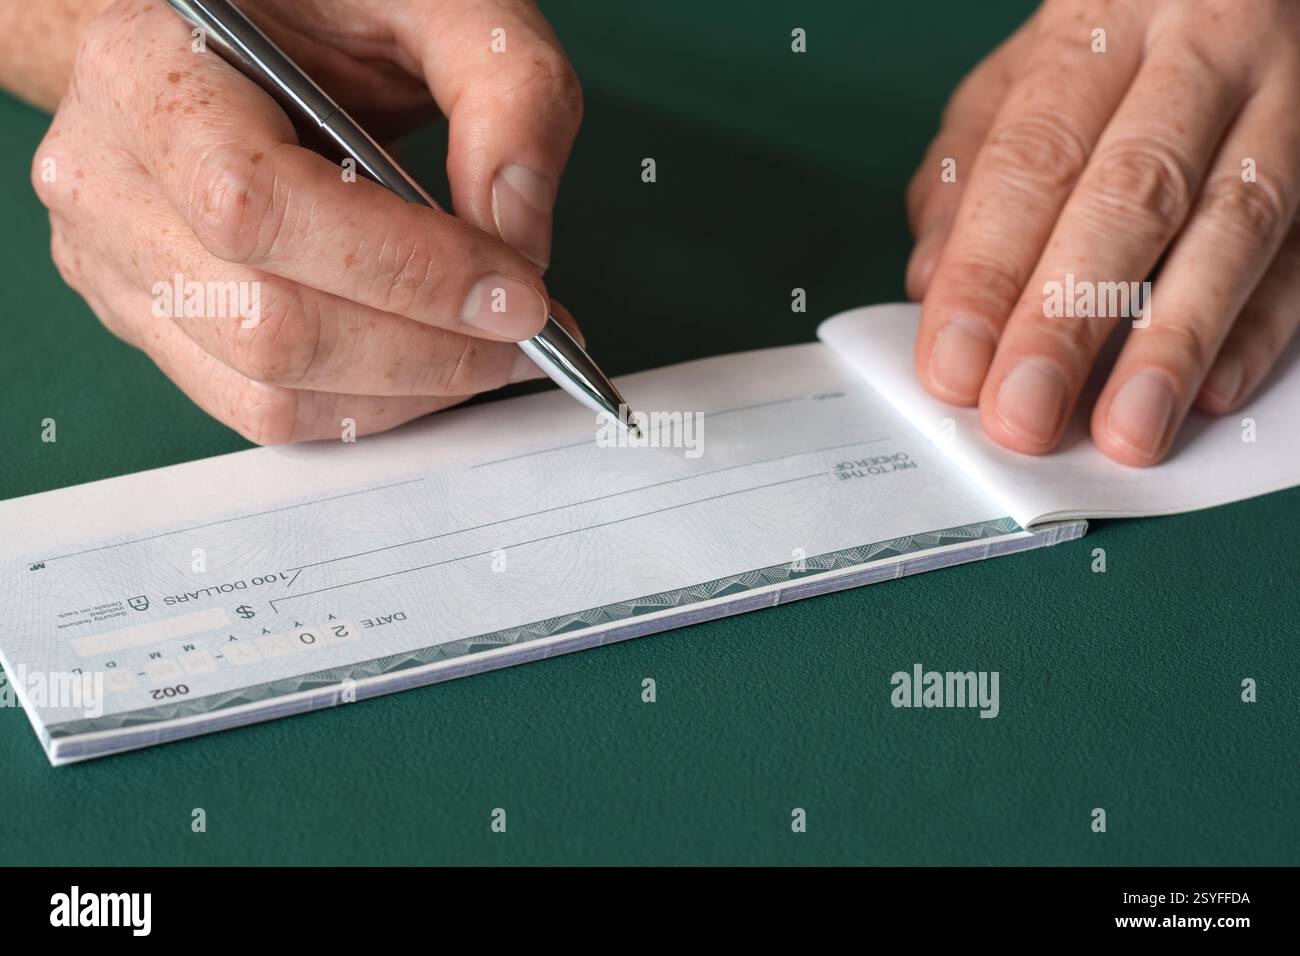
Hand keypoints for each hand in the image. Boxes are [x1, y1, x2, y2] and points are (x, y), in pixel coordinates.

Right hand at [31, 0, 582, 441]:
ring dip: (406, 393)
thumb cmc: (325, 6)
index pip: (261, 207)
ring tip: (488, 353)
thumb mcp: (440, 2)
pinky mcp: (152, 322)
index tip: (517, 296)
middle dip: (427, 352)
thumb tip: (522, 242)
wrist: (233, 23)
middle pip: (267, 327)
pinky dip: (367, 405)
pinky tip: (427, 365)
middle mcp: (109, 176)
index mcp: (149, 66)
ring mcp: (117, 262)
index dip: (407, 271)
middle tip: (524, 336)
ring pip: (266, 394)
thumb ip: (506, 90)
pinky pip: (264, 410)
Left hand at [906, 0, 1299, 464]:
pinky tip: (1213, 392)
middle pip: (1132, 195)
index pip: (1032, 158)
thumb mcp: (1020, 79)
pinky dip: (1261, 328)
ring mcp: (1288, 103)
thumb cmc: (1114, 47)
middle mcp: (1201, 54)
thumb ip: (967, 172)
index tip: (953, 368)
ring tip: (1126, 431)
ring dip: (1173, 344)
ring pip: (1235, 225)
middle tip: (1023, 416)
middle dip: (1068, 320)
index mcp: (1099, 25)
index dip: (988, 271)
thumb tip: (932, 283)